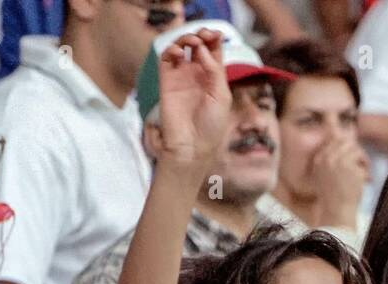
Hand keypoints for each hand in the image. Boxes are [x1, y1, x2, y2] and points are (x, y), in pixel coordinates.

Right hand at [155, 29, 231, 165]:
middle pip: (197, 46)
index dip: (214, 39)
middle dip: (201, 35)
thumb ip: (214, 70)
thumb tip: (203, 48)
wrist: (192, 145)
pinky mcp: (166, 81)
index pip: (213, 52)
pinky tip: (179, 53)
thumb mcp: (221, 96)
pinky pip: (166, 59)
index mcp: (214, 79)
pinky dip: (170, 50)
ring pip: (180, 48)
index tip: (216, 34)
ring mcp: (181, 77)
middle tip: (204, 35)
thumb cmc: (211, 126)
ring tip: (192, 42)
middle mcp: (197, 75)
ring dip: (185, 39)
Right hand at [308, 133, 368, 229]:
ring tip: (364, 174)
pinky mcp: (350, 167)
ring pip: (356, 149)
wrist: (337, 213)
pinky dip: (366, 171)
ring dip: (363, 160)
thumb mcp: (328, 176)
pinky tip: (366, 181)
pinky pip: (363, 161)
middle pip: (346, 141)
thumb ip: (334, 159)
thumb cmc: (335, 198)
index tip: (352, 150)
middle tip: (362, 164)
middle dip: (356, 151)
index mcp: (319, 159)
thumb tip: (349, 135)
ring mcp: (338, 162)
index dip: (346, 142)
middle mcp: (327, 158)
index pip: (333, 138)